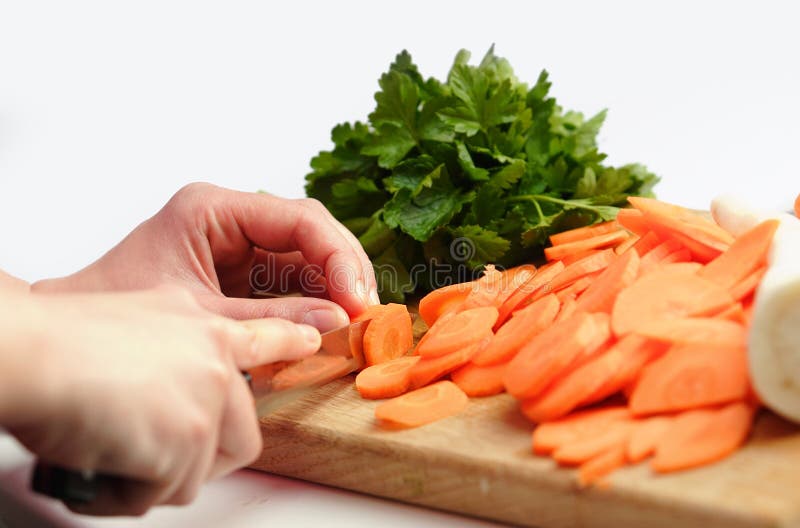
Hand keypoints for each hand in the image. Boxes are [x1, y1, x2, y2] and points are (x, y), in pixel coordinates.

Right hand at [1, 286, 320, 515]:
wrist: (40, 355)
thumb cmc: (68, 338)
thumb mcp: (140, 315)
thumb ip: (176, 341)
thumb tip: (178, 377)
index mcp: (206, 330)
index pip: (267, 337)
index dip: (293, 343)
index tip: (315, 341)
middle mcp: (217, 366)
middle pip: (240, 439)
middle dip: (198, 459)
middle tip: (155, 454)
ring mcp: (207, 404)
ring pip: (197, 473)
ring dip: (153, 476)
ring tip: (112, 451)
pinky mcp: (187, 443)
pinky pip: (162, 493)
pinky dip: (127, 492)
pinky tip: (100, 464)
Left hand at [32, 183, 378, 329]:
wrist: (76, 338)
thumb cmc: (121, 312)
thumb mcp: (203, 317)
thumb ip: (271, 320)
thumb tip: (337, 323)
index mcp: (213, 209)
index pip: (297, 218)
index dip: (337, 256)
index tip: (357, 297)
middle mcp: (231, 221)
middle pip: (310, 235)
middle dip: (343, 273)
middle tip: (366, 312)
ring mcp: (239, 247)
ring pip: (307, 259)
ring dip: (334, 290)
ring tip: (355, 324)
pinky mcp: (242, 275)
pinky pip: (291, 283)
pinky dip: (314, 304)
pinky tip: (331, 325)